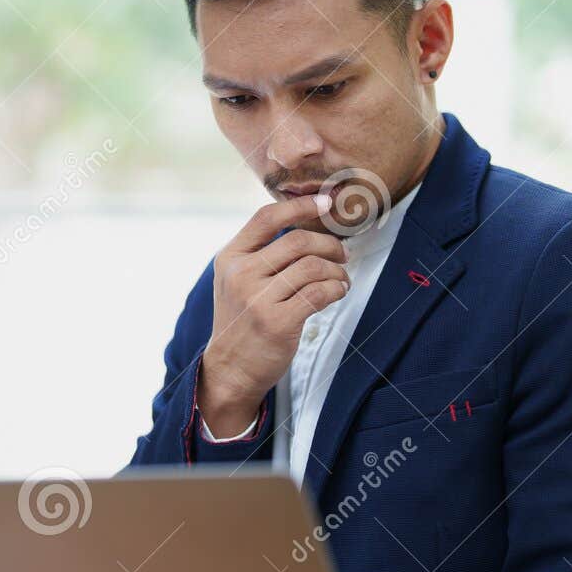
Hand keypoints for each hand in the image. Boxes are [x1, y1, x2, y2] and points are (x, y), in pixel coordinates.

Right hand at [199, 193, 349, 434]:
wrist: (231, 368)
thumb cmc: (242, 320)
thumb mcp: (235, 280)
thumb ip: (260, 253)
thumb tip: (307, 224)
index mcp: (230, 258)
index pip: (266, 217)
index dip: (301, 205)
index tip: (326, 203)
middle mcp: (241, 275)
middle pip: (297, 240)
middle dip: (329, 244)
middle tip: (342, 255)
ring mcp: (258, 299)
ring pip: (313, 267)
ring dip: (336, 271)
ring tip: (341, 279)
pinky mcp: (278, 323)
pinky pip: (319, 293)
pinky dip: (336, 289)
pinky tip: (337, 292)